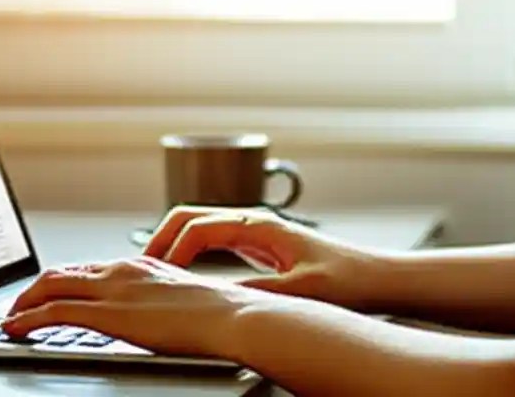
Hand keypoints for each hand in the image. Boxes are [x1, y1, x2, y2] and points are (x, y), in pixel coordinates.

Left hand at [1, 257, 291, 358]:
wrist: (232, 316)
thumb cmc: (220, 313)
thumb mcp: (181, 299)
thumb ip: (158, 302)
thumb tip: (152, 318)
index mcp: (139, 265)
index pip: (86, 268)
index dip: (60, 281)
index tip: (46, 293)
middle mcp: (120, 269)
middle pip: (61, 273)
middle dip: (33, 290)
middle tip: (18, 307)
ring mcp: (113, 288)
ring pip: (49, 287)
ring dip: (23, 303)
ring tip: (9, 320)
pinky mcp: (108, 312)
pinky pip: (53, 311)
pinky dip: (26, 319)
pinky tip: (15, 330)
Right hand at [144, 206, 382, 309]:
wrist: (376, 277)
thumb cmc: (348, 279)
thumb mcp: (303, 289)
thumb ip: (262, 292)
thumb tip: (222, 298)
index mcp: (261, 226)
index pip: (200, 227)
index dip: (173, 251)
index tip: (161, 276)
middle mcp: (254, 223)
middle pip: (191, 217)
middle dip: (160, 238)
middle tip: (138, 267)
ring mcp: (255, 232)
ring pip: (199, 227)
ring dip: (172, 243)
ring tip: (151, 271)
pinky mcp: (259, 246)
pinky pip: (212, 242)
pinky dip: (189, 252)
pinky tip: (183, 275)